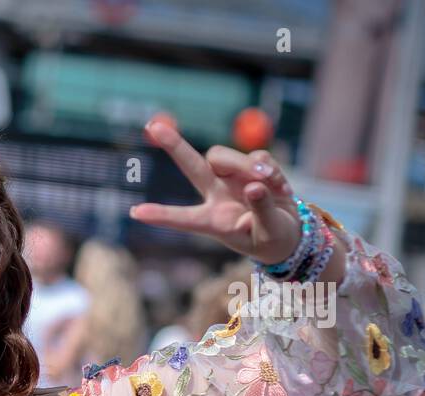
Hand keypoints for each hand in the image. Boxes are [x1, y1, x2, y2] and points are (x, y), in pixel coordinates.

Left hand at [129, 118, 302, 263]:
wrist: (289, 231)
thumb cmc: (271, 239)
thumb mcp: (269, 233)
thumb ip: (262, 210)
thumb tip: (255, 186)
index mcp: (213, 221)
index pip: (184, 218)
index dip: (161, 215)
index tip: (135, 213)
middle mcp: (216, 196)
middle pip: (193, 166)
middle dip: (175, 146)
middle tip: (153, 127)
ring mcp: (232, 179)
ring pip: (228, 157)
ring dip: (247, 166)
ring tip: (272, 184)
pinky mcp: (250, 167)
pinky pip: (258, 158)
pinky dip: (271, 169)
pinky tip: (280, 187)